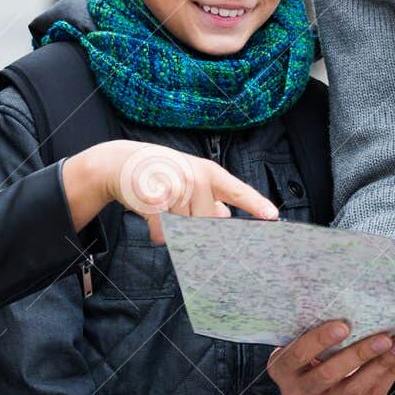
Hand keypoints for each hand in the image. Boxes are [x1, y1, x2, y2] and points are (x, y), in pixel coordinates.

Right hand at [65, 140, 278, 241]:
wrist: (121, 162)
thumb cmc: (161, 170)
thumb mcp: (190, 175)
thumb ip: (211, 197)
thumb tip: (227, 216)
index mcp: (208, 173)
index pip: (236, 190)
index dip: (255, 204)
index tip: (273, 216)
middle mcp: (195, 177)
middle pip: (207, 223)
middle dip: (194, 224)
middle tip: (178, 209)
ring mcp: (175, 187)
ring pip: (184, 230)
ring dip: (172, 228)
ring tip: (162, 208)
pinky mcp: (154, 199)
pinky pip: (164, 232)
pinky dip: (158, 232)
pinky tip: (151, 216)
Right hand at [266, 320, 394, 394]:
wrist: (307, 385)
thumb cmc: (308, 351)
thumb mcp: (300, 340)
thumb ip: (314, 329)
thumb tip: (350, 304)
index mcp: (281, 370)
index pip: (299, 354)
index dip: (320, 340)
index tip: (343, 325)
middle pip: (329, 375)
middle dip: (359, 354)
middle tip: (384, 337)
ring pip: (353, 390)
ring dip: (381, 366)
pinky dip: (387, 377)